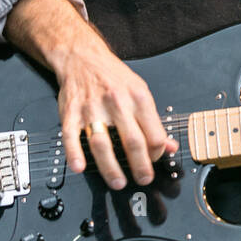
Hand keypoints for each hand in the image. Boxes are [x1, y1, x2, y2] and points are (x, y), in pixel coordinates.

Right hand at [54, 37, 177, 190]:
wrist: (83, 58)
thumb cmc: (113, 77)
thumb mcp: (140, 92)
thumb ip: (154, 121)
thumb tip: (169, 145)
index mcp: (138, 98)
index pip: (154, 133)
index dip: (158, 152)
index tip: (155, 162)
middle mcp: (116, 103)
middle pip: (132, 141)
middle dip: (140, 166)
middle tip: (143, 179)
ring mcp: (92, 109)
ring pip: (102, 143)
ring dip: (111, 167)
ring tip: (118, 182)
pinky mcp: (71, 113)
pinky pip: (71, 136)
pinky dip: (74, 153)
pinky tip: (80, 167)